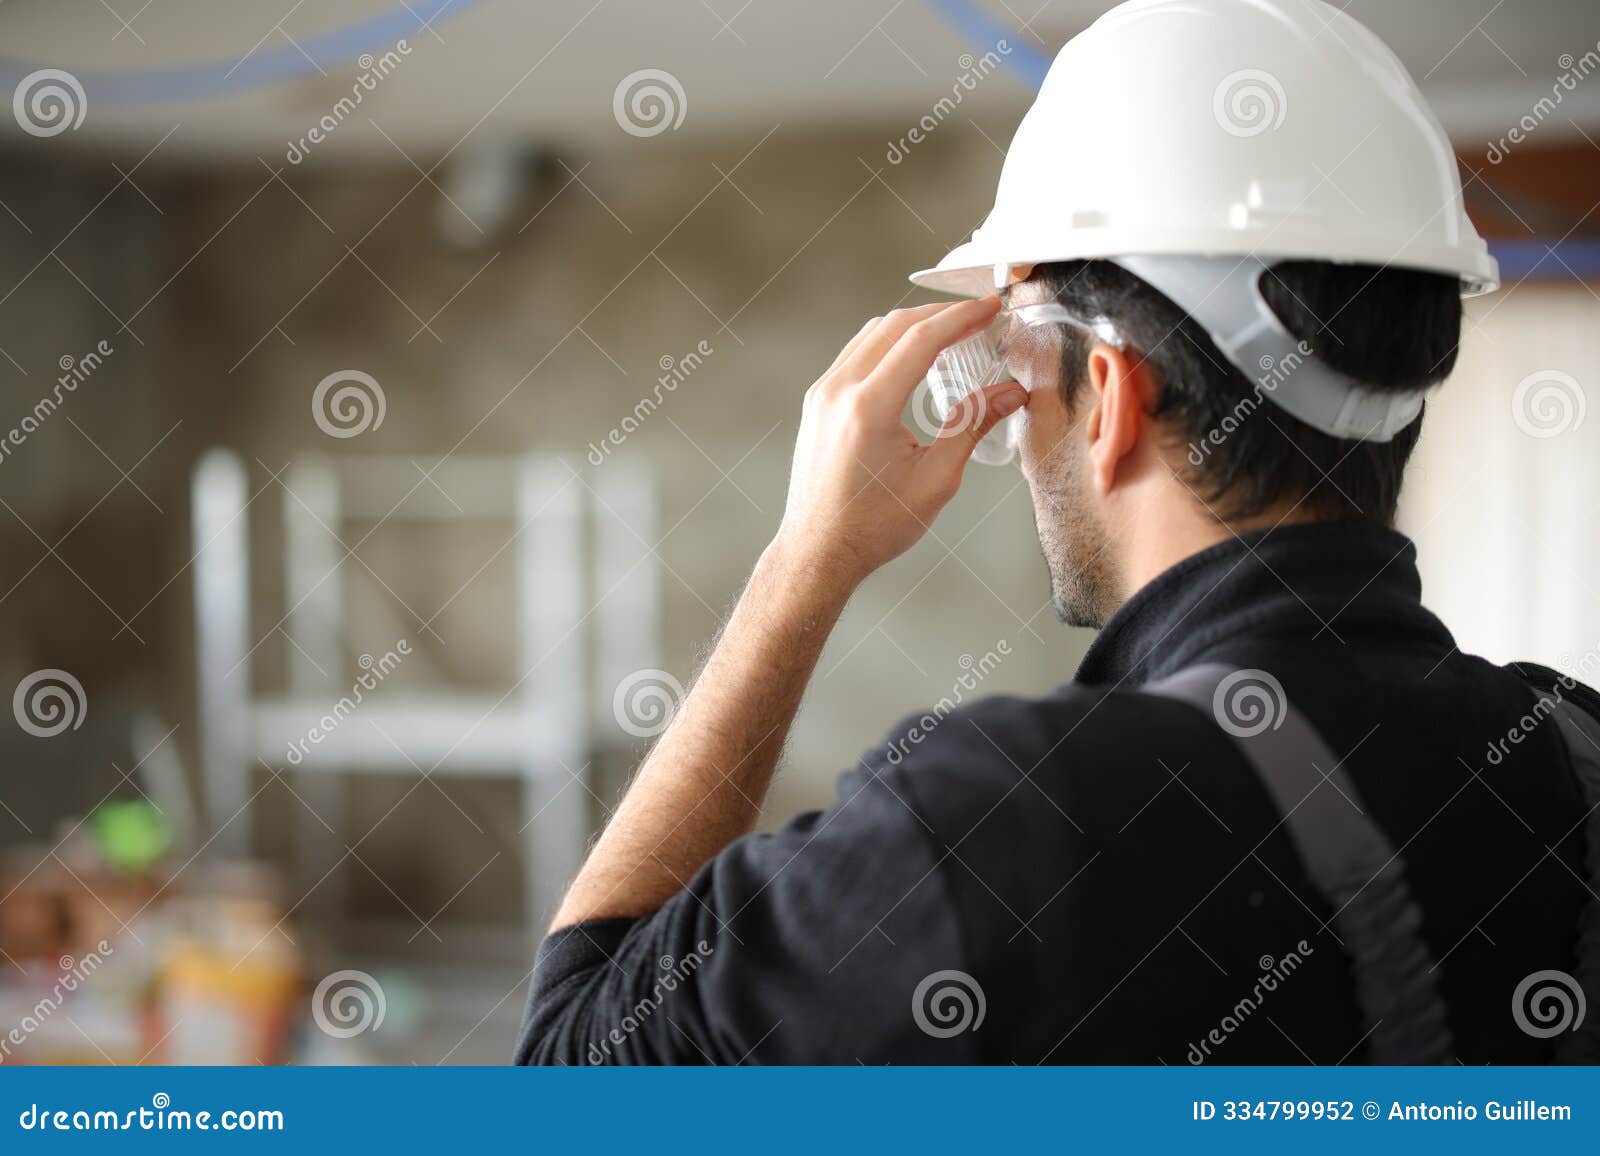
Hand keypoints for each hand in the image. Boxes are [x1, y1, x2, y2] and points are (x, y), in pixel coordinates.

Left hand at [773, 298, 1029, 588]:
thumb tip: (1010, 392)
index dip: (962, 317)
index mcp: (869, 407)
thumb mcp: (935, 479)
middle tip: (978, 316)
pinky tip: (913, 355)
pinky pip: (856, 354)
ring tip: (952, 330)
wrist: (819, 551)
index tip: (990, 308)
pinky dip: (889, 343)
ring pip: (872, 334)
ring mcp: (822, 394)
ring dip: (913, 324)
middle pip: (895, 325)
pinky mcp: (817, 403)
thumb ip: (972, 426)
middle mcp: (839, 391)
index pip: (921, 338)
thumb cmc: (872, 527)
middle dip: (941, 313)